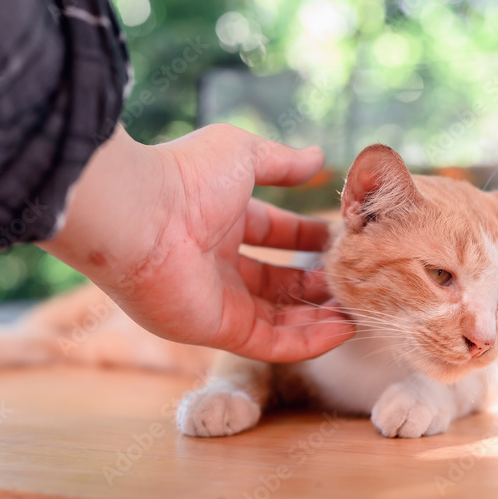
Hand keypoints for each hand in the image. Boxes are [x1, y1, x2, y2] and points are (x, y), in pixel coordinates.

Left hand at [38, 123, 354, 361]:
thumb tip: (319, 158)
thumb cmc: (187, 177)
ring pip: (278, 316)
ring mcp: (216, 299)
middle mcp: (217, 261)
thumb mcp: (244, 154)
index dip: (308, 238)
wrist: (138, 217)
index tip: (345, 241)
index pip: (274, 232)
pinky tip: (342, 330)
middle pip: (277, 279)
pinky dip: (307, 341)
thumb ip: (283, 162)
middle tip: (356, 280)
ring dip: (319, 316)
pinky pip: (270, 343)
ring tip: (359, 310)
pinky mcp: (216, 329)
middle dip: (317, 281)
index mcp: (221, 217)